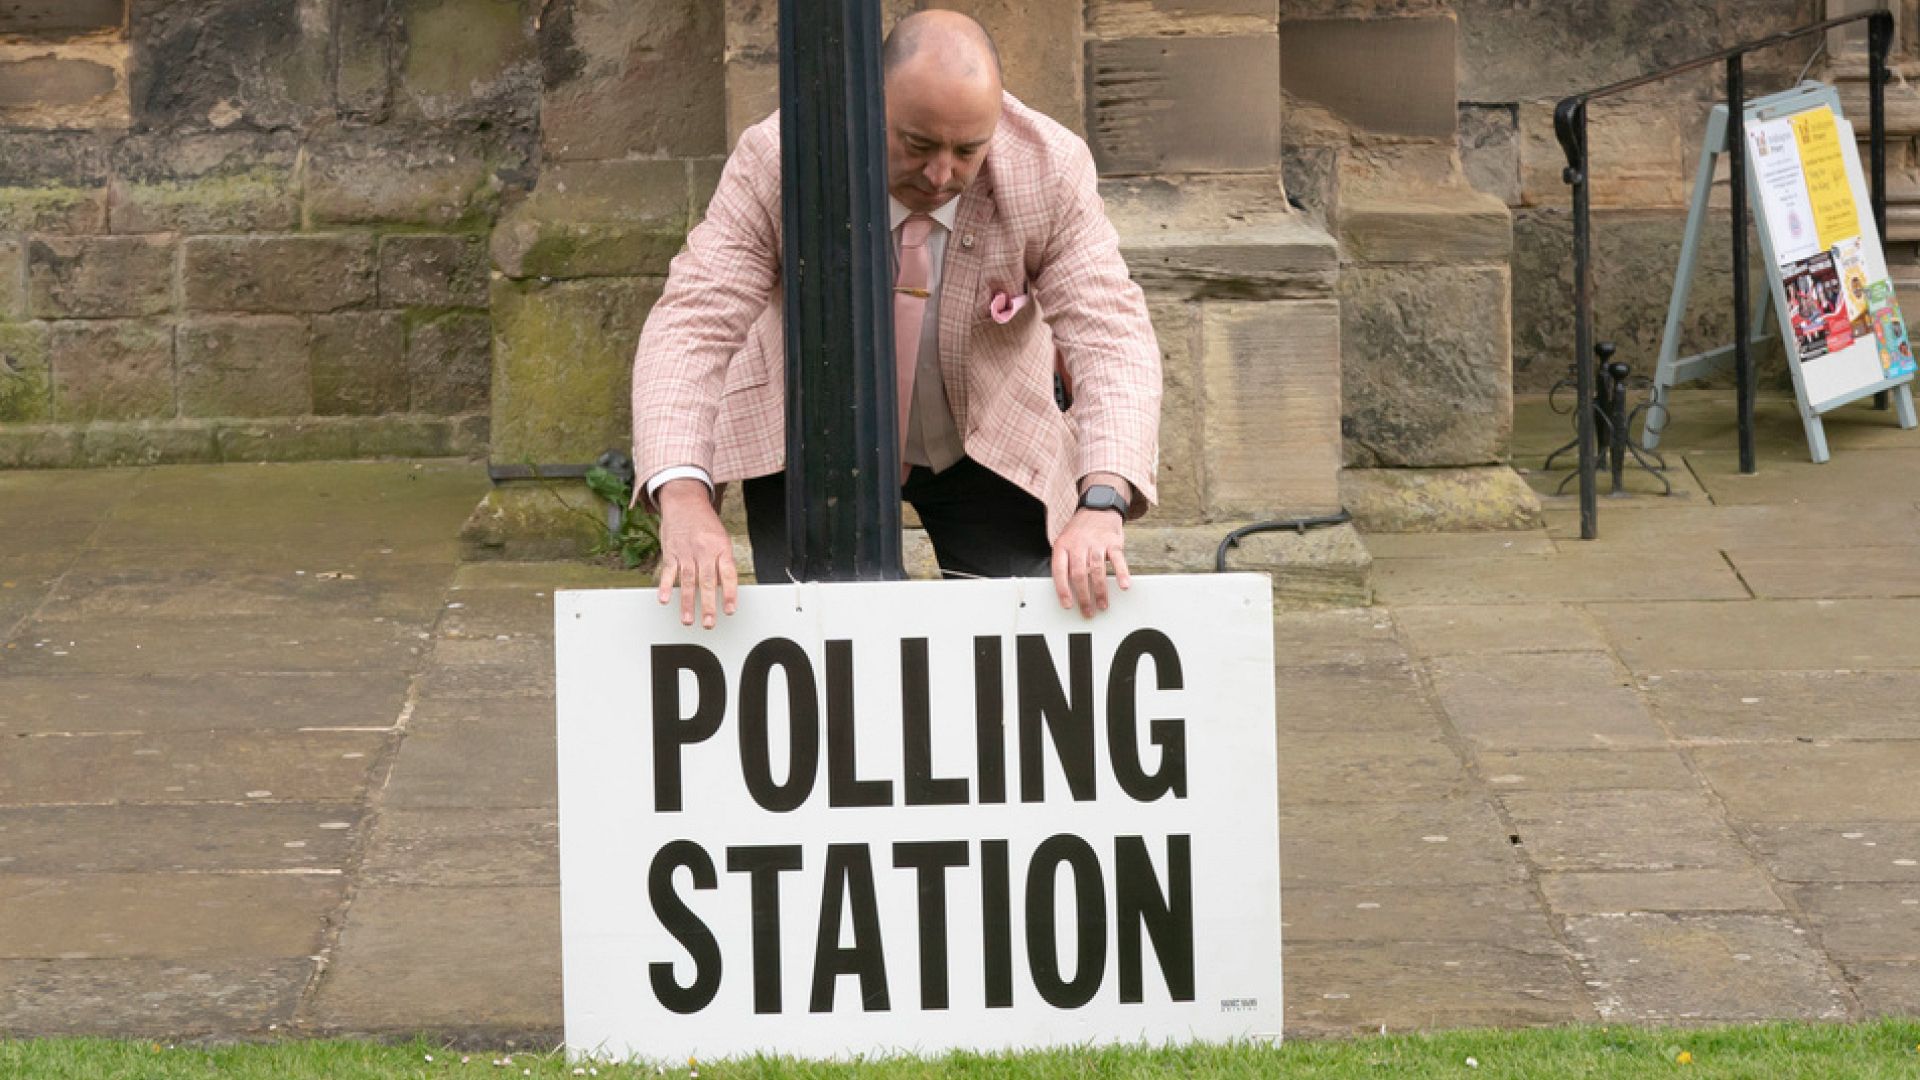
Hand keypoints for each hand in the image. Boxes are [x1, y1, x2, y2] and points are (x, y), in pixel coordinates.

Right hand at [654, 479, 737, 628]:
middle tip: (709, 623)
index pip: (728, 574)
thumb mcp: (721, 538)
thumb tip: (725, 587)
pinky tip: (665, 600)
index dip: (729, 593)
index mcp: (721, 548)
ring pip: (688, 580)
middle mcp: (704, 550)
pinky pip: (668, 571)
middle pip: (707, 581)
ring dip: (687, 602)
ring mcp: (686, 552)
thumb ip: (722, 562)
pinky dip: (666, 586)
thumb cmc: (705, 523)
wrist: (685, 501)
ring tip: (688, 620)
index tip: (729, 610)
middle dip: (708, 605)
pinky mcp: (671, 552)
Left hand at [1050, 507, 1129, 617]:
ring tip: (1102, 605)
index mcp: (1062, 545)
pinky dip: (1121, 574)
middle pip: (1079, 574)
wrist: (1098, 508)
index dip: (1063, 590)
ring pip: (1097, 570)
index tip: (1067, 605)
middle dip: (1083, 596)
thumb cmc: (1080, 531)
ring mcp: (1096, 542)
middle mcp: (1078, 544)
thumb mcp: (1065, 542)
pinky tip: (1124, 586)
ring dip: (1100, 591)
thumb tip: (1067, 590)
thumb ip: (1065, 562)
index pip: (1059, 570)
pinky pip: (1117, 560)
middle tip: (1087, 611)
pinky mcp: (1113, 542)